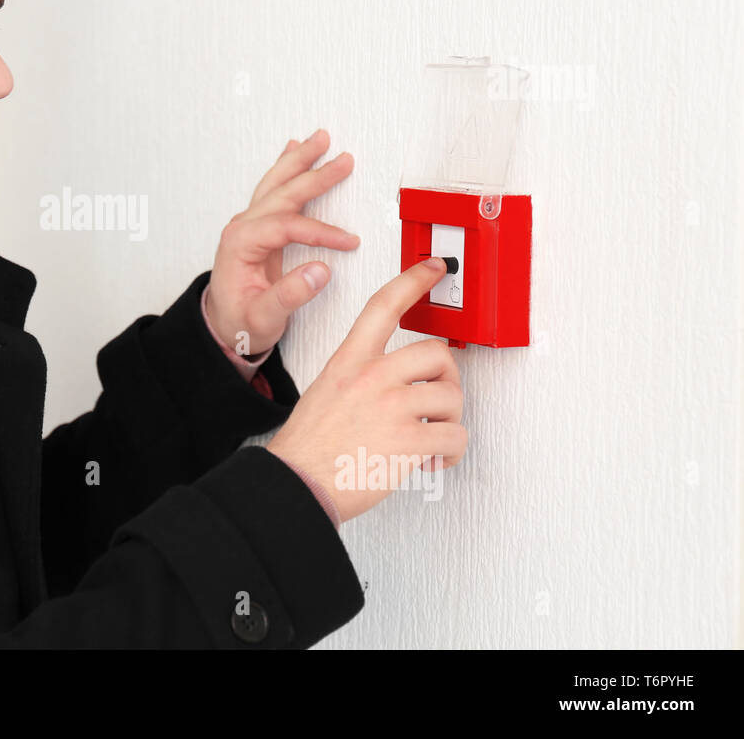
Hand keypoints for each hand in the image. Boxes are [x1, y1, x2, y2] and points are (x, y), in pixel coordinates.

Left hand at [205, 129, 359, 357]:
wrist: (223, 327)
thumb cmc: (239, 323)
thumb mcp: (264, 317)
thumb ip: (289, 295)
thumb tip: (320, 271)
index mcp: (241, 245)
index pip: (287, 226)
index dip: (321, 231)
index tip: (348, 241)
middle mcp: (242, 228)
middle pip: (282, 193)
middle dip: (314, 174)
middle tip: (344, 160)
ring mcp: (249, 225)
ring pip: (276, 184)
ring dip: (299, 160)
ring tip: (320, 139)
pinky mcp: (258, 228)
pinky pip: (274, 190)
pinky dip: (287, 169)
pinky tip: (293, 149)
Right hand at [265, 257, 466, 522]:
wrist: (297, 483)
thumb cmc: (308, 447)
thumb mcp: (325, 390)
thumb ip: (359, 377)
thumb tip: (394, 381)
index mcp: (349, 361)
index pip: (383, 307)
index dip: (413, 282)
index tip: (432, 269)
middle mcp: (372, 378)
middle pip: (435, 354)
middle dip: (446, 378)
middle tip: (438, 396)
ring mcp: (391, 408)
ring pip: (451, 397)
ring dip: (448, 420)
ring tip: (430, 435)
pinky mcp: (408, 441)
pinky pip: (454, 436)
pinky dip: (450, 452)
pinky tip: (431, 458)